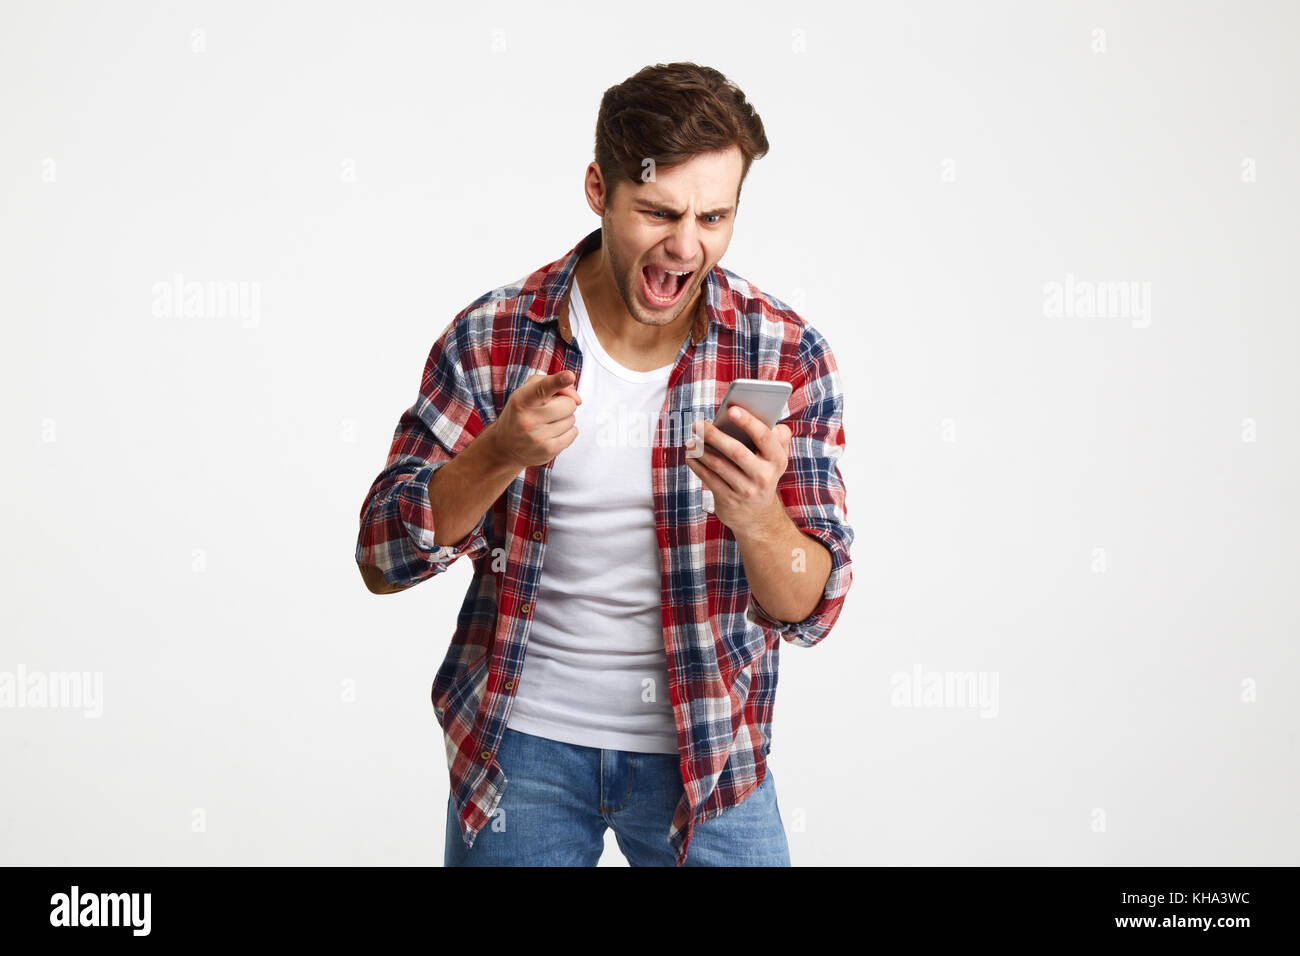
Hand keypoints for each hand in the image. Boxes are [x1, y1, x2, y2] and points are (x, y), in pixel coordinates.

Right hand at [489, 370, 581, 468]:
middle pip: (568, 404)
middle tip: (549, 409)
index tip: (569, 376)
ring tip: (547, 423)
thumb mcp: (527, 392)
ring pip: (572, 419)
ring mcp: (538, 437)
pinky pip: (573, 433)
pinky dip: (567, 431)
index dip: (558, 381)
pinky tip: (552, 433)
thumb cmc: (519, 414)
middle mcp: (529, 420)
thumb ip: (551, 383)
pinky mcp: (548, 451)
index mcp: (522, 401)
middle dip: (564, 404)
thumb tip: (576, 398)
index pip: (542, 389)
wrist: (505, 447)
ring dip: (564, 419)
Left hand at [685, 405, 792, 535]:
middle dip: (714, 435)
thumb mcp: (776, 459)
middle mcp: (763, 476)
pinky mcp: (729, 501)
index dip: (748, 422)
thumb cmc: (763, 475)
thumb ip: (779, 439)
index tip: (731, 409)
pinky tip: (690, 456)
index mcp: (776, 460)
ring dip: (701, 451)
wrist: (758, 517)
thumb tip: (775, 425)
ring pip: (719, 465)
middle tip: (697, 424)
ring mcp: (746, 490)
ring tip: (691, 440)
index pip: (764, 437)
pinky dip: (697, 466)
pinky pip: (709, 479)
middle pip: (736, 451)